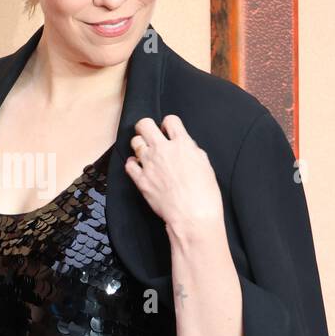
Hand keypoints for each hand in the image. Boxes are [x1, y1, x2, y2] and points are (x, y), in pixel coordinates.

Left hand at [124, 114, 224, 236]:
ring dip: (140, 145)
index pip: (170, 120)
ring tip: (146, 153)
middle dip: (146, 127)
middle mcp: (163, 150)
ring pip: (135, 142)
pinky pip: (129, 164)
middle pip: (144, 125)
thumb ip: (191, 150)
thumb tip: (184, 146)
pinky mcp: (141, 179)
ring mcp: (149, 164)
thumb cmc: (204, 194)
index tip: (168, 131)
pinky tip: (138, 167)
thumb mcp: (205, 164)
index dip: (168, 124)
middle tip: (149, 134)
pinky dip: (132, 164)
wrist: (192, 215)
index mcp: (182, 144)